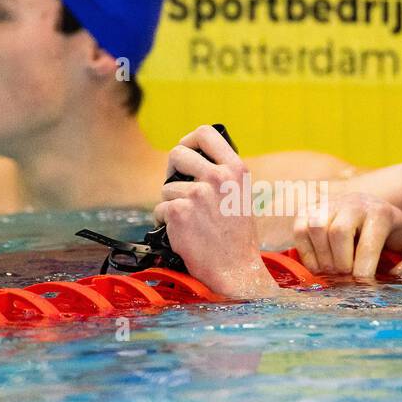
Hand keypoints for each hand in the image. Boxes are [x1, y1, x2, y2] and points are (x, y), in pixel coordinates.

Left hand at [152, 125, 279, 298]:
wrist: (236, 269)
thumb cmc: (237, 237)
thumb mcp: (241, 196)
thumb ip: (222, 175)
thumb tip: (192, 159)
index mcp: (236, 170)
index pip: (205, 133)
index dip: (190, 140)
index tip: (186, 153)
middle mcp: (218, 178)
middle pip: (177, 154)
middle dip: (172, 171)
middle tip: (178, 188)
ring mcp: (198, 194)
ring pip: (167, 188)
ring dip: (171, 204)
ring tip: (189, 222)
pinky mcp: (180, 213)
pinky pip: (159, 209)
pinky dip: (165, 222)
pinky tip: (181, 233)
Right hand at [292, 192, 401, 277]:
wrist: (370, 206)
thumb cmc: (390, 232)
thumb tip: (398, 274)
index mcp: (380, 212)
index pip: (368, 242)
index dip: (364, 268)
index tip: (363, 284)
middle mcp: (352, 203)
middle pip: (338, 232)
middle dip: (341, 262)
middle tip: (346, 277)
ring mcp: (328, 204)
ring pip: (316, 228)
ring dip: (322, 257)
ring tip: (333, 271)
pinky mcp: (309, 210)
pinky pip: (299, 230)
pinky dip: (306, 252)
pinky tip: (319, 264)